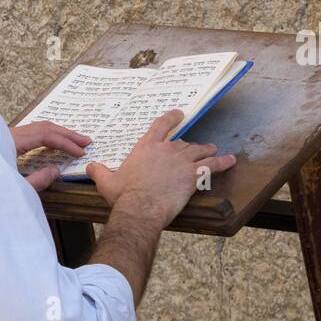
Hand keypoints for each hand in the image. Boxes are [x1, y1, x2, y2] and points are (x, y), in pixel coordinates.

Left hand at [11, 119, 91, 193]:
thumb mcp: (14, 188)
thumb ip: (36, 181)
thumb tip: (56, 170)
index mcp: (10, 142)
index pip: (45, 136)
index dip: (65, 143)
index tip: (80, 153)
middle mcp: (10, 134)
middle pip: (43, 127)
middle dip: (66, 134)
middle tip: (86, 142)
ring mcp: (7, 135)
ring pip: (37, 127)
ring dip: (58, 133)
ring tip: (75, 141)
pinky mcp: (6, 140)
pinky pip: (31, 132)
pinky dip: (47, 135)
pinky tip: (55, 144)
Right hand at [87, 110, 235, 227]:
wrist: (141, 208)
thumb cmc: (124, 195)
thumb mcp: (106, 181)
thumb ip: (99, 171)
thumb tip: (89, 166)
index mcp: (146, 147)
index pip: (160, 125)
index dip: (171, 117)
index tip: (179, 112)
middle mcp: (166, 150)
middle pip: (182, 141)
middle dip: (189, 144)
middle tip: (195, 146)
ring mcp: (181, 161)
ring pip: (199, 150)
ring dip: (207, 149)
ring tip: (213, 149)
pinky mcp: (193, 175)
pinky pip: (213, 165)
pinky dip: (223, 162)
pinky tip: (231, 160)